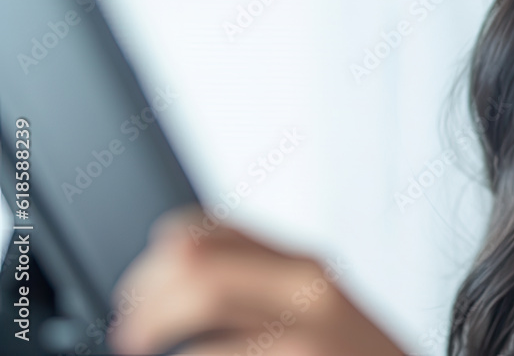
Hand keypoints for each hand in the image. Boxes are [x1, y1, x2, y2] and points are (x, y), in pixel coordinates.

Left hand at [105, 205, 406, 355]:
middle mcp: (307, 285)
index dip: (154, 258)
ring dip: (149, 327)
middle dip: (143, 297)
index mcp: (305, 266)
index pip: (208, 230)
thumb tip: (184, 276)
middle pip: (194, 259)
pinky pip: (213, 355)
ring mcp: (305, 327)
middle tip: (129, 331)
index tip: (137, 290)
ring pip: (199, 301)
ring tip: (138, 347)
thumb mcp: (324, 310)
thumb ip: (268, 286)